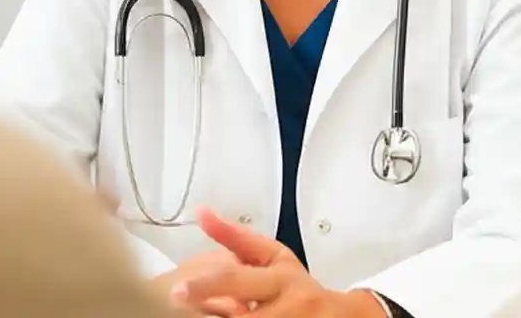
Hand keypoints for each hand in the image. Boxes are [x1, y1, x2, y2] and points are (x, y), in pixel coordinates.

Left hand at [168, 207, 386, 317]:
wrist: (343, 316)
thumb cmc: (299, 286)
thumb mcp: (273, 256)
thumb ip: (235, 238)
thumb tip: (201, 213)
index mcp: (281, 278)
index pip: (237, 279)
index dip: (205, 286)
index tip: (177, 291)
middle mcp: (290, 308)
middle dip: (209, 316)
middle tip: (181, 310)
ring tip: (198, 317)